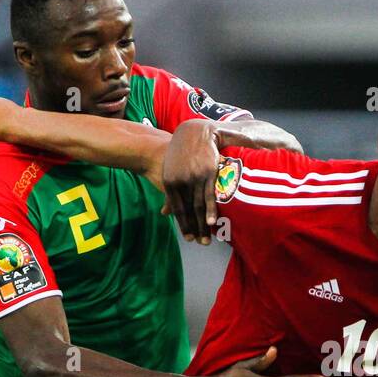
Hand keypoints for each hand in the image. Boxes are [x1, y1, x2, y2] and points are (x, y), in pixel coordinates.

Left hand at [159, 120, 222, 243]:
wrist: (195, 133)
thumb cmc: (182, 155)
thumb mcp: (171, 173)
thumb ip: (169, 195)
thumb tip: (163, 214)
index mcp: (170, 182)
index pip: (178, 209)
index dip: (184, 225)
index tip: (190, 238)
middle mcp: (180, 181)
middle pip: (189, 210)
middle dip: (195, 229)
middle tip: (201, 243)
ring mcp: (194, 177)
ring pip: (199, 206)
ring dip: (204, 225)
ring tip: (208, 238)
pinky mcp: (208, 172)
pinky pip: (210, 195)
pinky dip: (211, 210)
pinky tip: (213, 222)